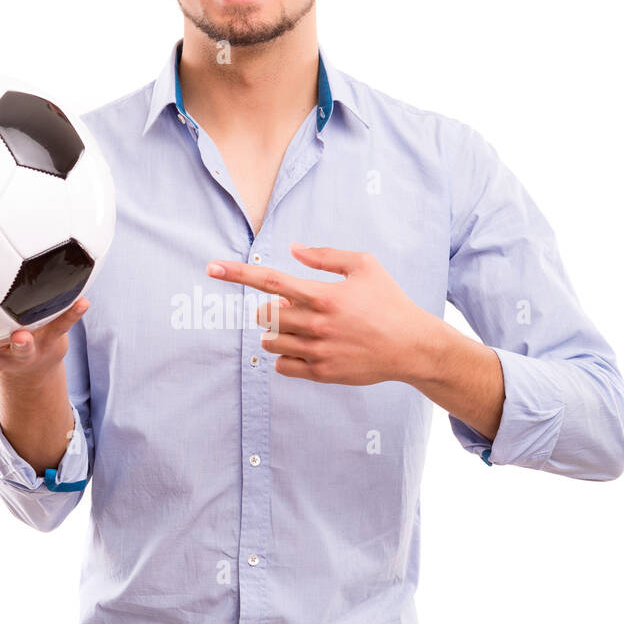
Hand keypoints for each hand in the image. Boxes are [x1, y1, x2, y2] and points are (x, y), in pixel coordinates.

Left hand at [206, 243, 438, 385]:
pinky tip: (306, 348)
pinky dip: (285, 356)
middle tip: (293, 309)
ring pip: (270, 341)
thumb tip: (292, 250)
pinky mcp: (321, 373)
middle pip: (264, 315)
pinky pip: (281, 366)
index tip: (211, 267)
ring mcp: (317, 351)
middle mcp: (316, 324)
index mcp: (323, 295)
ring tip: (303, 329)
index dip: (237, 274)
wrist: (412, 346)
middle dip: (271, 310)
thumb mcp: (364, 266)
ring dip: (277, 333)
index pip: (270, 281)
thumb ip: (326, 256)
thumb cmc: (388, 301)